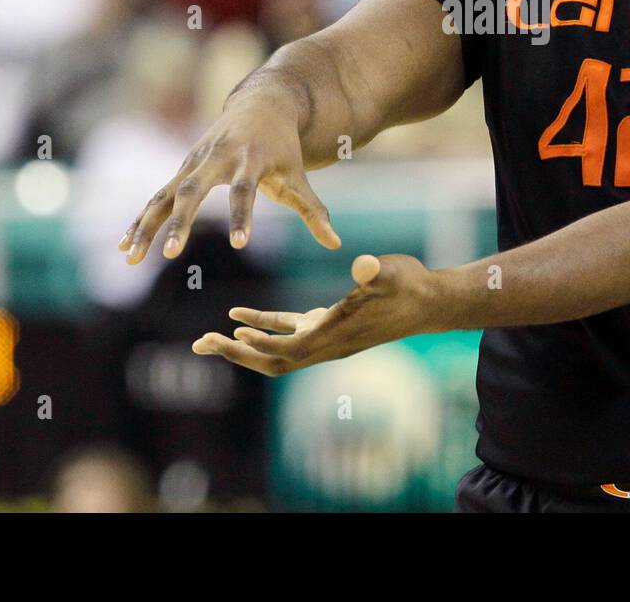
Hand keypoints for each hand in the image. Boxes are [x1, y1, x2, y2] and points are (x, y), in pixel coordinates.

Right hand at [118, 89, 340, 264]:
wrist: (262, 103)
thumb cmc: (283, 147)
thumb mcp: (299, 175)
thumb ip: (313, 211)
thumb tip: (336, 245)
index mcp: (250, 159)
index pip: (244, 190)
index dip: (242, 216)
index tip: (241, 243)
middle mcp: (216, 158)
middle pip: (194, 191)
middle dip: (181, 222)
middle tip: (171, 254)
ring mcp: (194, 162)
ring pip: (165, 195)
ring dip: (147, 225)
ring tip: (130, 257)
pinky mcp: (182, 168)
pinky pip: (157, 197)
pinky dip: (141, 220)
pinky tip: (125, 247)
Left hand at [190, 254, 446, 375]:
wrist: (430, 301)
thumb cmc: (411, 285)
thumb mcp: (392, 272)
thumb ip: (375, 272)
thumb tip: (364, 267)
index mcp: (335, 334)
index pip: (284, 350)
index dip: (252, 346)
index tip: (224, 336)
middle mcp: (326, 343)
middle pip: (271, 361)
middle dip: (235, 354)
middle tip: (199, 344)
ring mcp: (325, 336)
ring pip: (274, 351)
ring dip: (241, 345)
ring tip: (206, 338)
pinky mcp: (327, 323)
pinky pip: (286, 331)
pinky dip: (261, 324)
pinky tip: (237, 313)